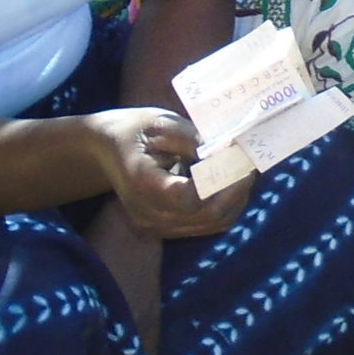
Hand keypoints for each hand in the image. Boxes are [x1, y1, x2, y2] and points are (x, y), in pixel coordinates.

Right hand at [93, 108, 250, 239]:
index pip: (188, 198)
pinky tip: (229, 182)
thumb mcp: (160, 123)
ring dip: (236, 198)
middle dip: (237, 187)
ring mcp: (155, 226)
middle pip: (208, 214)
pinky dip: (226, 206)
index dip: (219, 179)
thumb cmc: (133, 131)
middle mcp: (147, 213)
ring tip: (242, 169)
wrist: (104, 152)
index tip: (235, 153)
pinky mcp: (166, 230)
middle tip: (249, 160)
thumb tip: (231, 149)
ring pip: (213, 223)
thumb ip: (194, 139)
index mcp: (141, 183)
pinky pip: (207, 225)